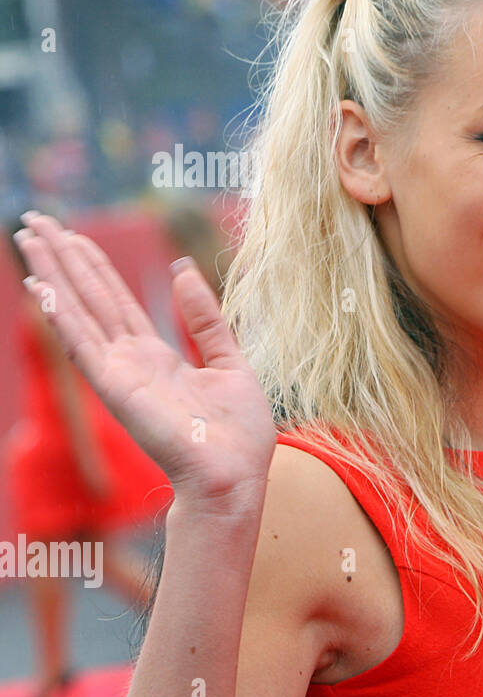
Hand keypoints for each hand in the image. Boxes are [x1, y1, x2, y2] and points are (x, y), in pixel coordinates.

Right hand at [13, 212, 274, 508]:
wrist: (235, 475)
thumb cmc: (237, 433)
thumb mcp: (230, 362)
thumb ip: (205, 320)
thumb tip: (185, 270)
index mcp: (156, 356)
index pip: (115, 301)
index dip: (93, 266)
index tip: (72, 233)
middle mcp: (130, 361)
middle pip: (89, 297)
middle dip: (64, 259)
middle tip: (35, 220)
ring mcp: (119, 374)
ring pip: (79, 312)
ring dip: (53, 275)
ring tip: (30, 237)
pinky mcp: (117, 389)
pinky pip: (84, 345)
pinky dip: (63, 316)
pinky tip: (42, 288)